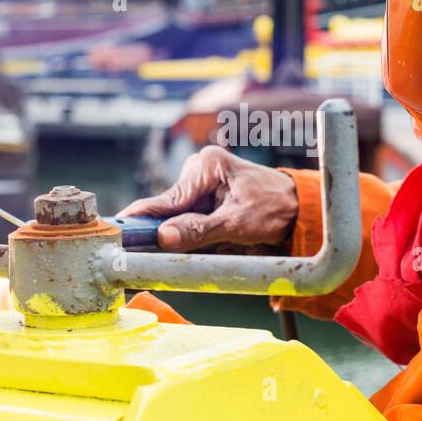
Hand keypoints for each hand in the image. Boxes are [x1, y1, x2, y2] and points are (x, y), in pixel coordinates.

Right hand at [117, 145, 297, 251]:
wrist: (302, 206)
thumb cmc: (276, 208)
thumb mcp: (237, 223)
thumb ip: (199, 231)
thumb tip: (163, 236)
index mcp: (206, 165)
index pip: (168, 198)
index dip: (144, 217)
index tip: (119, 228)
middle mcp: (201, 169)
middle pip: (171, 209)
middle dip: (171, 232)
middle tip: (155, 255)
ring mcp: (204, 183)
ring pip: (180, 217)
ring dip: (187, 235)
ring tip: (209, 246)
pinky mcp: (208, 197)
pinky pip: (192, 219)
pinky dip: (196, 234)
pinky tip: (213, 240)